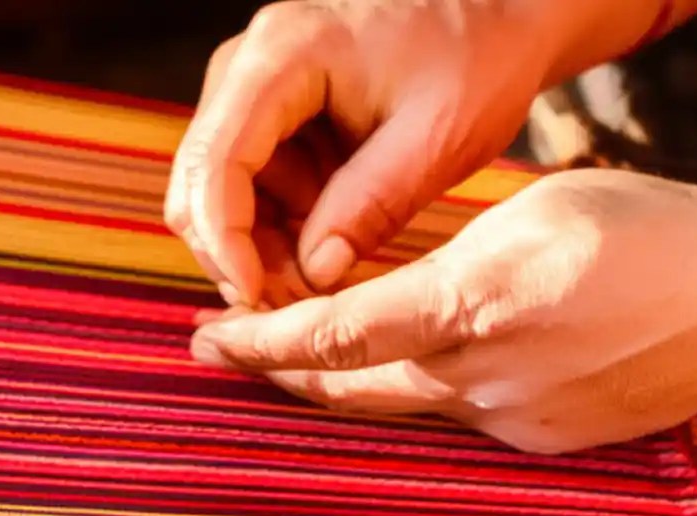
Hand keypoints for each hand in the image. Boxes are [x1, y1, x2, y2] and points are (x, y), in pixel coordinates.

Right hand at [164, 0, 696, 306]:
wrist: (498, 12)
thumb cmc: (476, 54)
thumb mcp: (437, 137)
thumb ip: (371, 206)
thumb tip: (312, 275)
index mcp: (283, 55)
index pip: (216, 159)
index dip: (224, 239)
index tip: (255, 297)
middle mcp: (248, 67)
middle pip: (198, 181)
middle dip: (235, 253)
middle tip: (291, 306)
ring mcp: (253, 90)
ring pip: (216, 194)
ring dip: (255, 248)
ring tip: (318, 282)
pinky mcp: (269, 115)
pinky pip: (248, 188)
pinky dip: (274, 231)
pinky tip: (321, 251)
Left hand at [190, 169, 696, 453]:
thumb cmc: (639, 229)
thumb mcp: (523, 211)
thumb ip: (438, 260)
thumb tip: (377, 298)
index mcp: (472, 306)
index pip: (333, 338)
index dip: (259, 345)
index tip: (206, 340)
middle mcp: (483, 381)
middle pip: (346, 393)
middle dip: (275, 375)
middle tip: (223, 351)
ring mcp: (514, 424)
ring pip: (396, 411)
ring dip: (342, 386)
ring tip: (300, 356)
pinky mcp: (542, 443)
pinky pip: (454, 423)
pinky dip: (415, 396)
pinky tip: (410, 369)